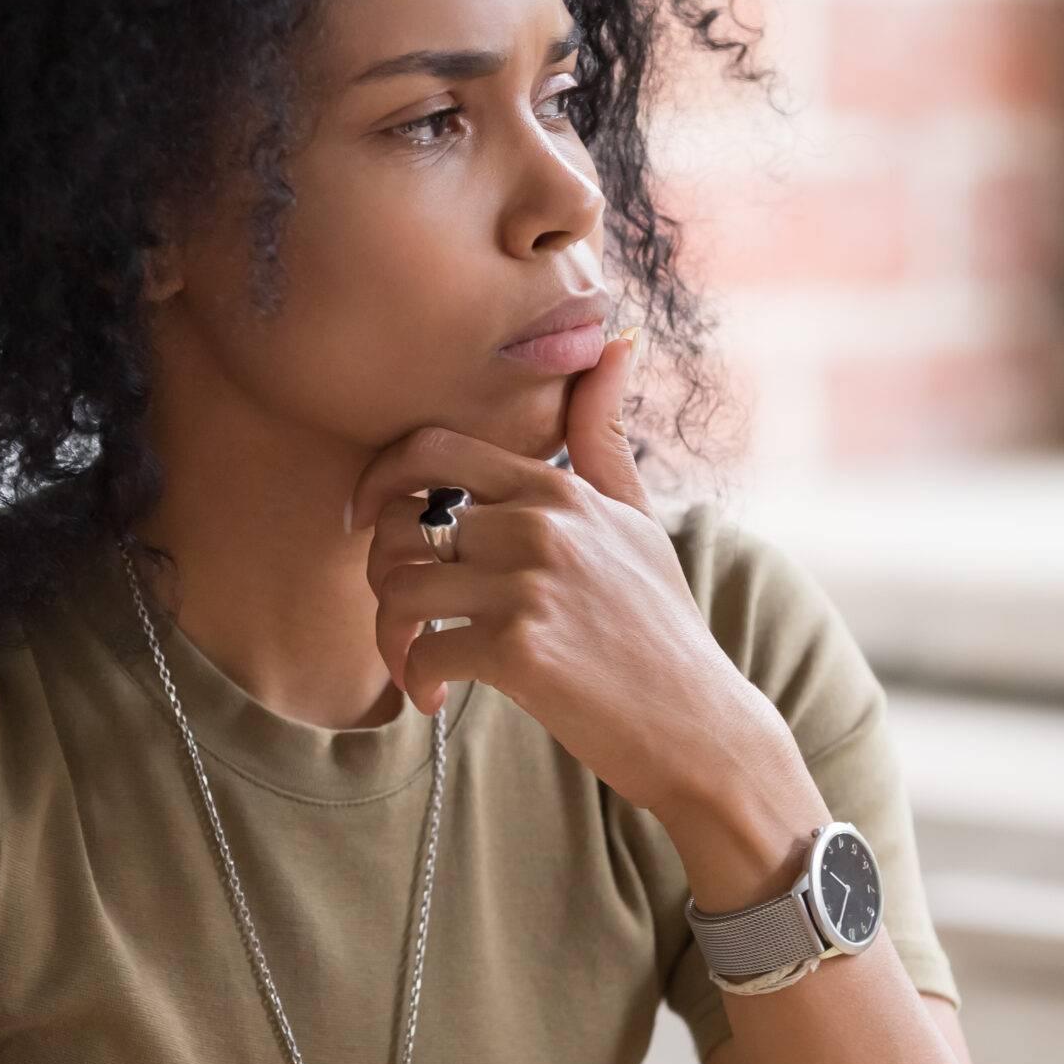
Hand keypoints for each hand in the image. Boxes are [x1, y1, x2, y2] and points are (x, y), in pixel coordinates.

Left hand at [344, 328, 757, 821]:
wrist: (699, 725)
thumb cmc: (658, 623)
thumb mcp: (637, 517)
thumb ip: (601, 435)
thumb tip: (616, 338)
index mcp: (557, 489)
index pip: (431, 449)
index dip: (377, 479)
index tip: (364, 519)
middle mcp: (541, 525)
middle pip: (401, 524)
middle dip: (383, 572)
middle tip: (402, 613)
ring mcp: (530, 585)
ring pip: (398, 589)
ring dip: (391, 634)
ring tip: (416, 659)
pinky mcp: (520, 650)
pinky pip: (422, 652)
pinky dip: (416, 680)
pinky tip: (436, 697)